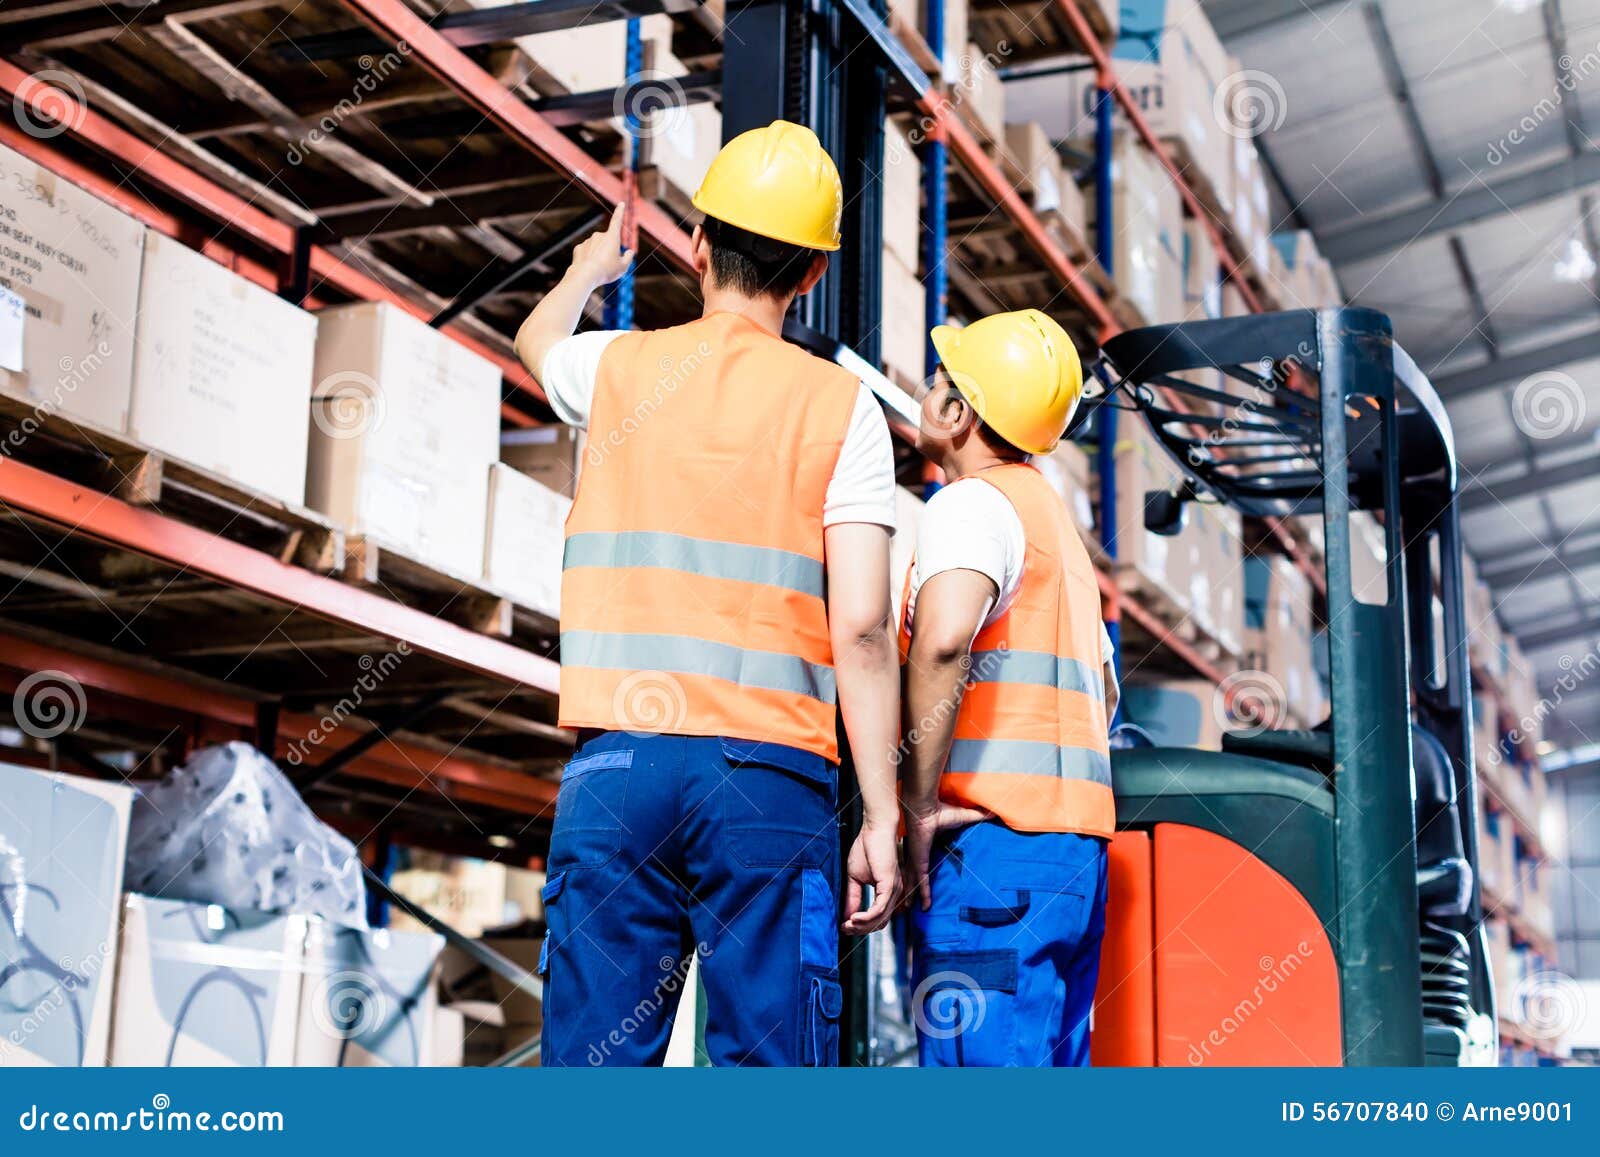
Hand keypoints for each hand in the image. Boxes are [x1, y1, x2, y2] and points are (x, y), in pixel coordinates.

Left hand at [569, 204, 633, 287]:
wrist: (585, 276)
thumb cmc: (606, 271)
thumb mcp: (623, 267)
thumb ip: (628, 258)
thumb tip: (629, 252)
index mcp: (612, 237)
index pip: (617, 221)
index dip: (620, 212)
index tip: (621, 203)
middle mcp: (599, 236)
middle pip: (607, 242)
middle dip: (609, 251)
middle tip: (609, 266)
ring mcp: (588, 241)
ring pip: (596, 248)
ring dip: (598, 256)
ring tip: (598, 269)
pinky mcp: (579, 248)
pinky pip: (587, 252)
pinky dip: (589, 259)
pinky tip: (589, 267)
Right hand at [842, 819, 901, 935]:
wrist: (875, 828)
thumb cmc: (867, 847)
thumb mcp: (855, 877)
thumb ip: (853, 897)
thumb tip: (847, 915)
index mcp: (887, 892)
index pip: (878, 918)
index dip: (861, 926)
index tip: (845, 926)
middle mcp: (894, 893)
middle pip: (880, 923)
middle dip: (861, 929)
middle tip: (845, 928)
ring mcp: (894, 890)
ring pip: (880, 919)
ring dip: (862, 925)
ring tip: (848, 924)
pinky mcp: (890, 885)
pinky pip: (879, 909)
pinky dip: (866, 917)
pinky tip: (854, 917)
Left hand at [902, 801, 990, 911]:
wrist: (926, 809)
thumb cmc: (940, 811)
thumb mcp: (962, 818)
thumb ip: (977, 816)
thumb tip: (993, 812)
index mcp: (926, 848)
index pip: (923, 864)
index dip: (922, 874)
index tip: (925, 884)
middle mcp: (919, 856)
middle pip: (914, 876)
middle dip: (912, 888)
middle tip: (911, 902)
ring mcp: (918, 861)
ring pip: (914, 882)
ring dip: (914, 895)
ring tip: (912, 909)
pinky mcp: (920, 863)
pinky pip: (922, 882)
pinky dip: (924, 894)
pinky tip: (926, 907)